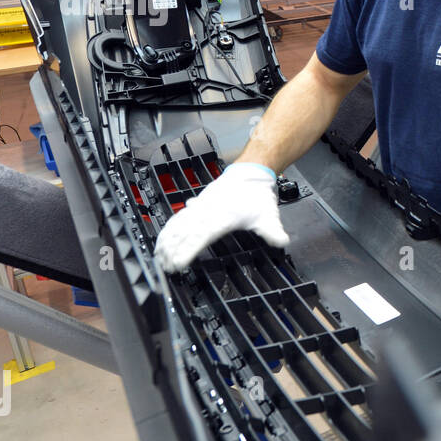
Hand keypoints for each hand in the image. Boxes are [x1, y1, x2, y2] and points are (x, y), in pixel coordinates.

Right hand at [153, 162, 288, 271]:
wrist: (250, 172)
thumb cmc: (256, 194)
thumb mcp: (268, 216)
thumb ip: (273, 231)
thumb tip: (282, 241)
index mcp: (221, 217)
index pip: (200, 237)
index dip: (187, 251)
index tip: (178, 263)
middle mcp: (206, 212)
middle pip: (183, 233)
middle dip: (171, 251)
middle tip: (164, 268)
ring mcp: (199, 208)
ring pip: (176, 226)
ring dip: (166, 242)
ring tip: (158, 257)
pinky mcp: (197, 205)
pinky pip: (177, 218)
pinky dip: (168, 230)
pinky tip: (162, 240)